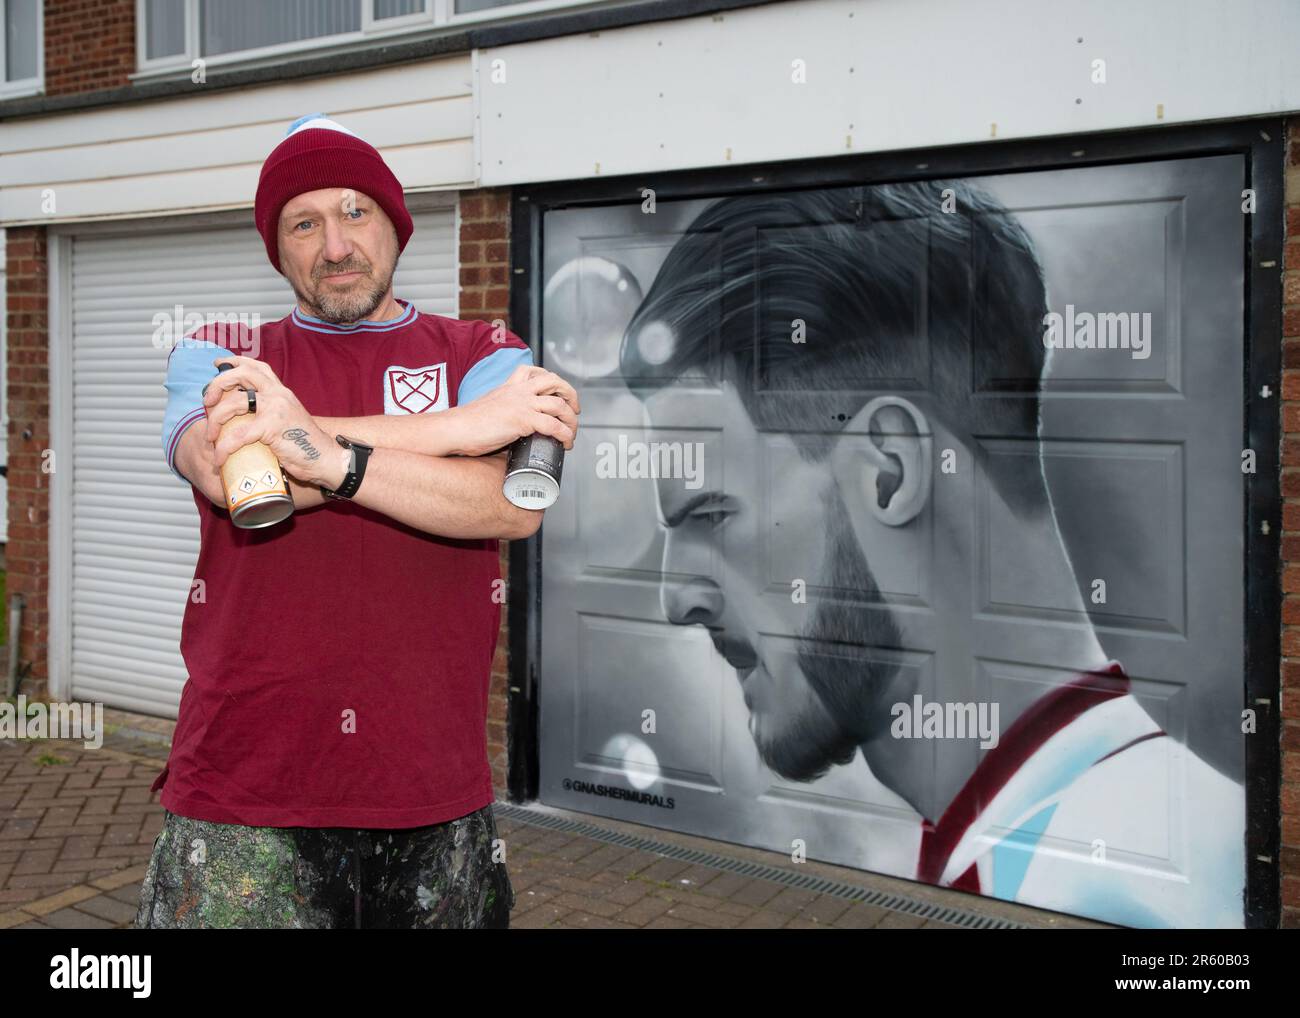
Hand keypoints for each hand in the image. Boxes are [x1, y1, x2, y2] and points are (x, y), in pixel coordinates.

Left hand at [201, 355, 347, 487]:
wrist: (326, 458)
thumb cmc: (305, 445)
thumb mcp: (287, 420)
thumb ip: (268, 413)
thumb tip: (241, 419)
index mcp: (281, 392)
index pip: (256, 366)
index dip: (235, 362)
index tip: (218, 364)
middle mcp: (278, 395)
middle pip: (241, 374)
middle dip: (217, 384)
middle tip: (207, 401)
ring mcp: (275, 409)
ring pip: (233, 403)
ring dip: (214, 420)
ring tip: (210, 436)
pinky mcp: (271, 428)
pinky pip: (237, 435)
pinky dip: (224, 447)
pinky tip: (219, 458)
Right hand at [447, 365, 580, 455]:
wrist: (455, 429)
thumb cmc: (467, 425)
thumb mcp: (489, 409)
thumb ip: (504, 411)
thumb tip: (514, 429)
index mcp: (508, 387)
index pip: (533, 371)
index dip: (550, 380)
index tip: (557, 392)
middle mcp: (517, 391)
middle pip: (554, 381)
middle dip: (570, 394)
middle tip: (574, 410)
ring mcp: (521, 404)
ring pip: (559, 404)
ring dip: (571, 420)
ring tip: (571, 433)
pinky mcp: (522, 420)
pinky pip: (553, 425)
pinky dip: (564, 435)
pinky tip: (565, 443)